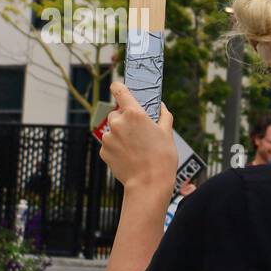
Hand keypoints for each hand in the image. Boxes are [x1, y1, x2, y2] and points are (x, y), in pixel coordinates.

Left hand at [99, 82, 177, 196]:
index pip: (119, 90)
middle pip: (117, 113)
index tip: (121, 88)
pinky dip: (117, 148)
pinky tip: (130, 157)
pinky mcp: (104, 151)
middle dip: (126, 119)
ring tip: (137, 148)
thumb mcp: (167, 134)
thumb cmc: (162, 158)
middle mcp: (118, 122)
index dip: (119, 87)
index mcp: (134, 113)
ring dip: (122, 134)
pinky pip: (110, 144)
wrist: (149, 184)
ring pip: (114, 130)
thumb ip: (163, 116)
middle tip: (139, 131)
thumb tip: (161, 106)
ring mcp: (108, 137)